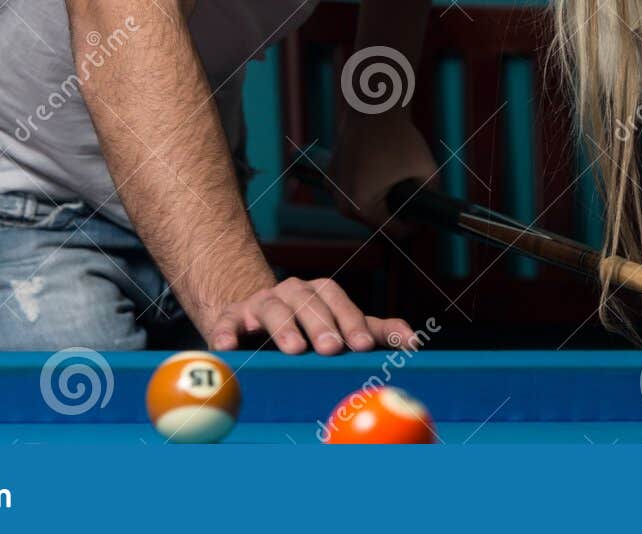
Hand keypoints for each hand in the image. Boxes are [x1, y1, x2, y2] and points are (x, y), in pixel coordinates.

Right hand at [203, 276, 420, 353]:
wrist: (251, 319)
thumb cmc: (306, 326)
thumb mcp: (341, 327)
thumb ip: (376, 331)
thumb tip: (415, 342)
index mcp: (320, 294)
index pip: (338, 300)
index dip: (351, 320)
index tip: (362, 345)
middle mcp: (291, 292)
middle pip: (307, 301)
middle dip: (322, 324)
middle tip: (332, 349)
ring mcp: (259, 303)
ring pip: (272, 308)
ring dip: (284, 328)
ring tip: (294, 349)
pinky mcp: (230, 318)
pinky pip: (226, 322)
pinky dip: (227, 332)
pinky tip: (229, 347)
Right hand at [332, 110, 440, 226]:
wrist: (373, 105)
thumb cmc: (399, 136)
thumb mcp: (426, 170)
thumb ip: (431, 195)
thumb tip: (432, 212)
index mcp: (360, 207)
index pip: (393, 231)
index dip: (414, 226)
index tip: (426, 217)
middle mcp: (340, 202)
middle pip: (376, 221)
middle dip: (396, 213)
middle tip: (417, 201)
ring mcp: (332, 188)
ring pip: (364, 205)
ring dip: (381, 200)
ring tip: (401, 185)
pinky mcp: (330, 173)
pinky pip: (353, 189)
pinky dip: (367, 185)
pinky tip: (384, 173)